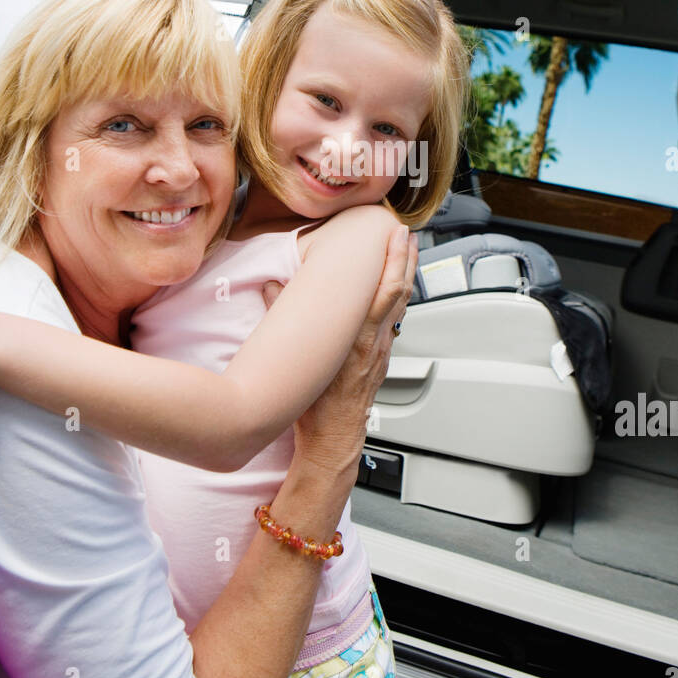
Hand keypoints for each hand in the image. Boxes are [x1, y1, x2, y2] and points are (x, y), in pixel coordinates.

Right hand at [289, 223, 415, 476]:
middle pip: (400, 293)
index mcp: (358, 341)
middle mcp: (376, 344)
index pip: (384, 291)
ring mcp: (381, 354)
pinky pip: (392, 324)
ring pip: (400, 308)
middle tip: (406, 234)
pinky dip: (395, 302)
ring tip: (404, 254)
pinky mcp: (380, 363)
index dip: (393, 259)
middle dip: (405, 260)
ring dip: (404, 277)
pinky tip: (392, 296)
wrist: (333, 443)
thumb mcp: (298, 362)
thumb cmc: (316, 411)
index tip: (395, 235)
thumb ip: (283, 319)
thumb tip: (271, 286)